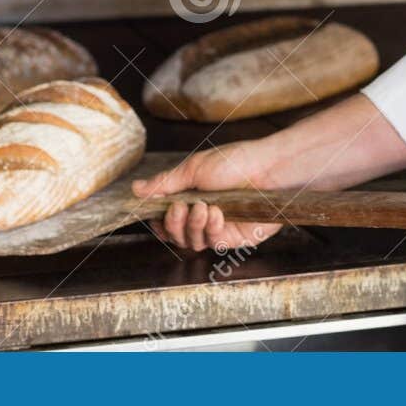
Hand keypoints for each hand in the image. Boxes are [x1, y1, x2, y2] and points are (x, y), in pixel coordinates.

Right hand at [131, 140, 284, 252]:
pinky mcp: (237, 239)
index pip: (166, 220)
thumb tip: (136, 188)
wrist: (270, 168)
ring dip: (193, 225)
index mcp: (192, 198)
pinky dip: (211, 230)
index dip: (159, 221)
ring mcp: (220, 229)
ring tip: (203, 207)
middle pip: (176, 236)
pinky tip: (217, 214)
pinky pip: (214, 244)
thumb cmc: (237, 162)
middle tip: (179, 208)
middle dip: (174, 224)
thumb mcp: (194, 168)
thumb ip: (165, 183)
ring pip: (193, 242)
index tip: (157, 213)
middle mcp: (204, 216)